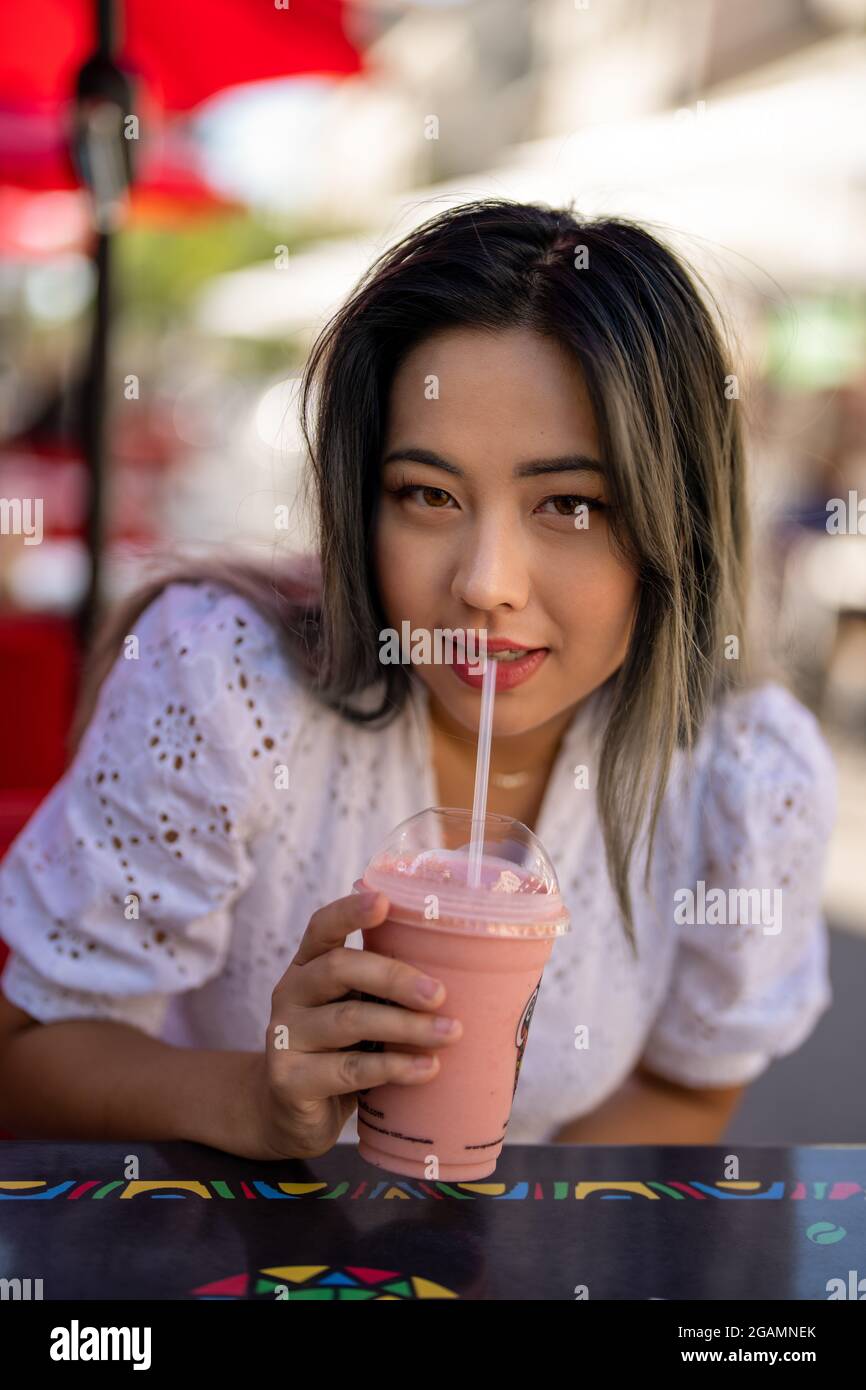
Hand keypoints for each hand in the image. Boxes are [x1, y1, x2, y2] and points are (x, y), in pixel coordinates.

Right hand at [251, 890, 461, 1159]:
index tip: (385, 901)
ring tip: (449, 1033)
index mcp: (307, 965)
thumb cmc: (339, 1052)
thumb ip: (383, 990)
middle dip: (395, 977)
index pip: (322, 927)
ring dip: (406, 1026)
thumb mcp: (355, 1011)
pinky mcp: (289, 1080)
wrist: (289, 1116)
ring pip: (349, 1020)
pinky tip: (426, 1068)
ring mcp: (284, 1036)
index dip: (350, 910)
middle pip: (339, 968)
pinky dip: (394, 1067)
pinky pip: (349, 1069)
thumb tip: (464, 972)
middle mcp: (290, 992)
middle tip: (440, 993)